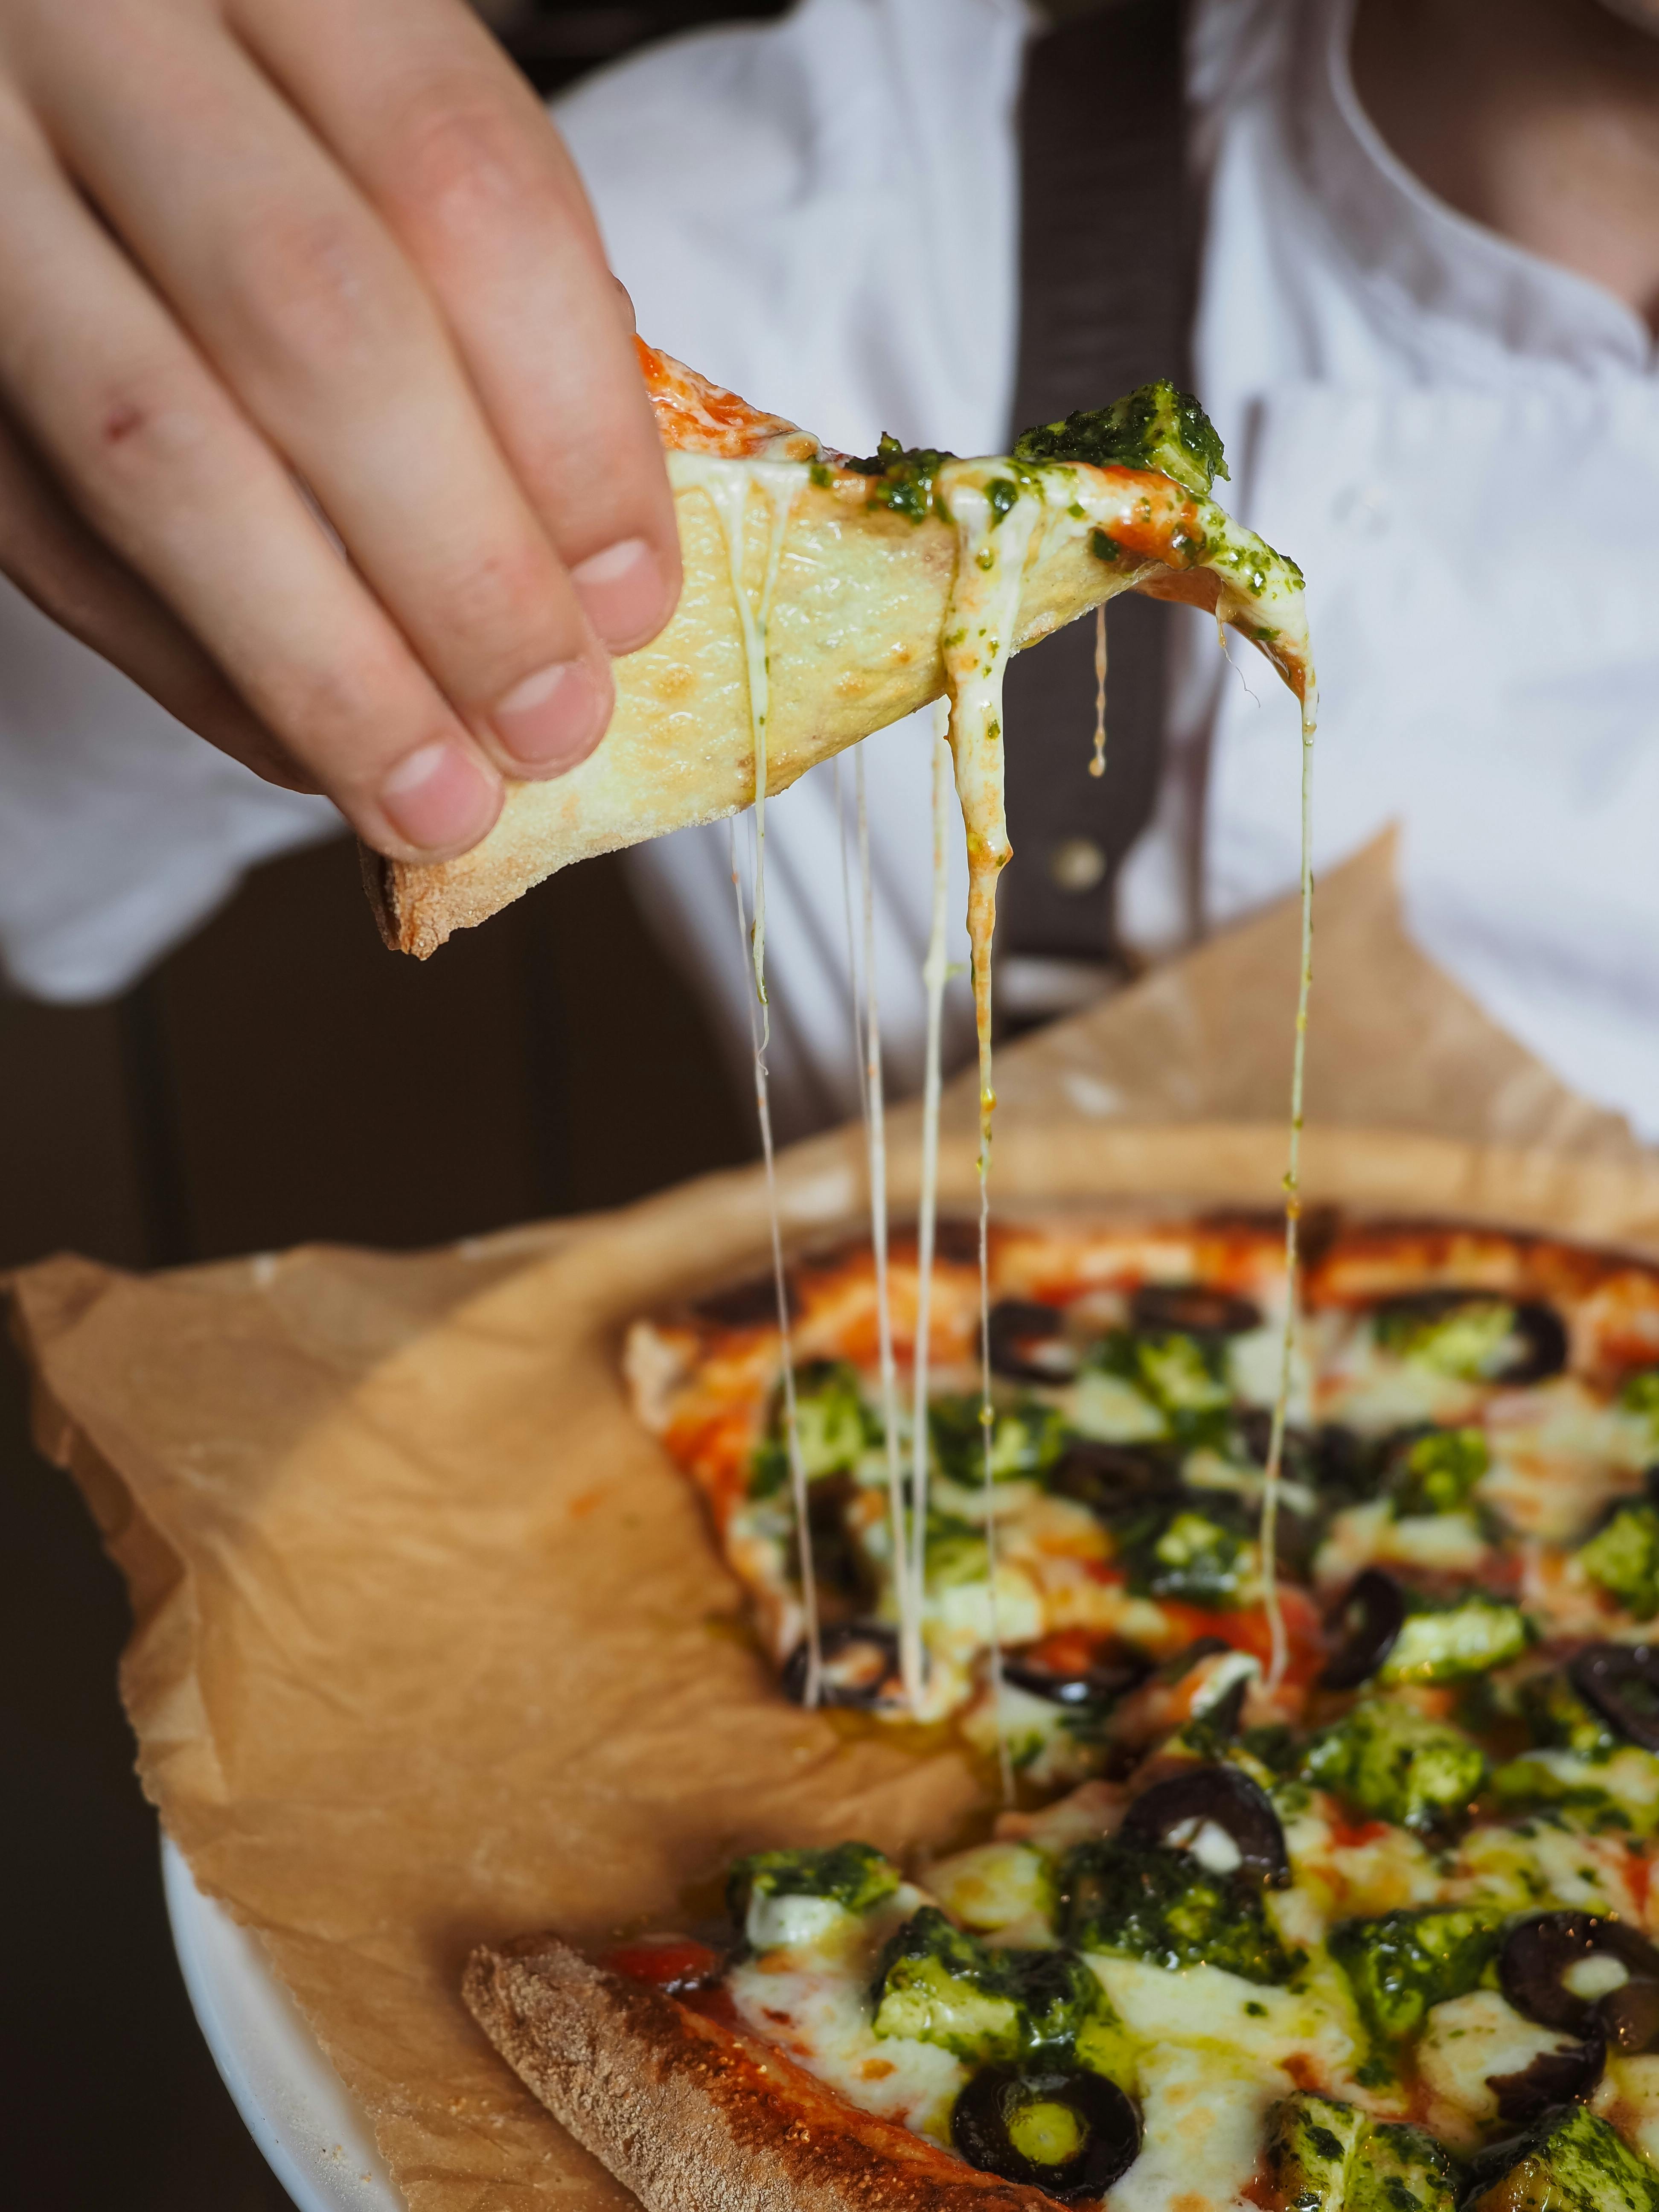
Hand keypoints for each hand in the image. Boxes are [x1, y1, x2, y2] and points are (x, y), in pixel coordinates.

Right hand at [0, 0, 679, 859]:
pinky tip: (294, 744)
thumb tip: (593, 554)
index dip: (573, 424)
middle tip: (552, 728)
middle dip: (458, 570)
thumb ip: (466, 270)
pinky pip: (41, 528)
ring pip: (157, 449)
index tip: (636, 602)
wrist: (21, 38)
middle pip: (314, 325)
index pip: (462, 188)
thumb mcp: (365, 99)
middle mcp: (94, 27)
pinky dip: (182, 660)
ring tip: (434, 801)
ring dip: (318, 664)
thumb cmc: (247, 95)